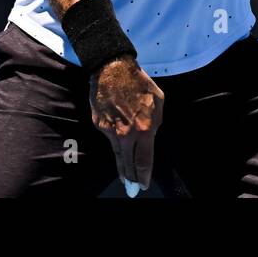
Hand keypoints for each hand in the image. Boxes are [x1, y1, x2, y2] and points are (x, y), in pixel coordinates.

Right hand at [89, 55, 163, 191]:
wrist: (112, 69)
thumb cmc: (138, 82)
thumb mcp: (158, 101)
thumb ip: (156, 122)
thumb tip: (151, 135)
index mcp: (144, 129)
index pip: (144, 161)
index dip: (144, 176)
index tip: (143, 184)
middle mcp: (126, 134)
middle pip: (128, 164)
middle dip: (132, 178)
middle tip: (133, 187)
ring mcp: (110, 131)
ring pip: (116, 155)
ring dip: (122, 167)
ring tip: (125, 177)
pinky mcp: (99, 125)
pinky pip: (109, 138)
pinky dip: (114, 141)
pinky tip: (118, 139)